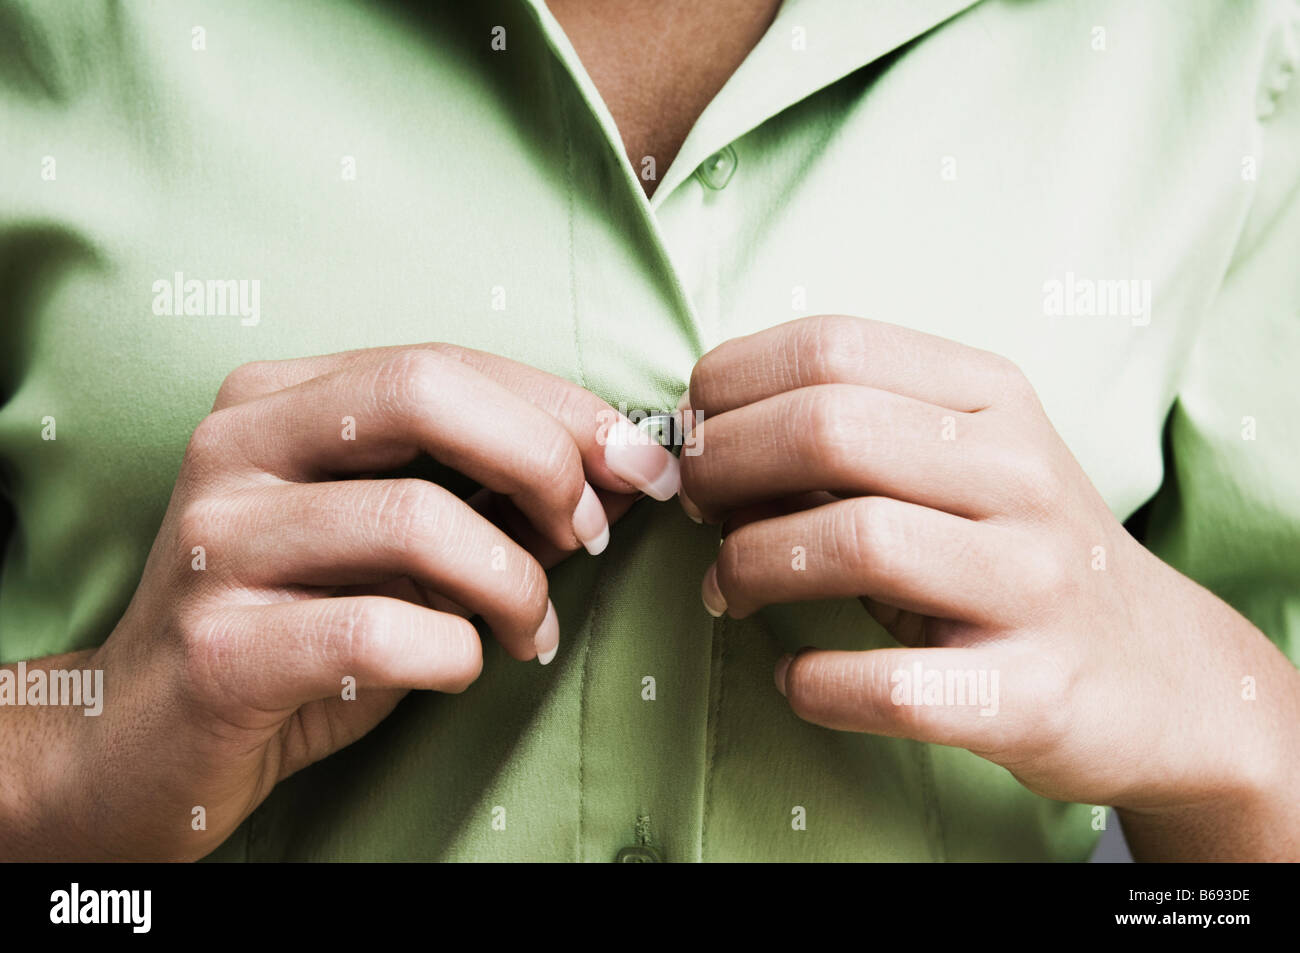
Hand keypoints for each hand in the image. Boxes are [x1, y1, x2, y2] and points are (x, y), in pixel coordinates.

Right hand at [3, 343, 678, 860]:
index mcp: (275, 402)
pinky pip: (383, 631)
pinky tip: (461, 666)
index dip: (562, 407)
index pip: (444, 362)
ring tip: (528, 628)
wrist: (144, 740)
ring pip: (416, 521)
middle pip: (424, 395)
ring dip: (515, 582)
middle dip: (545, 460)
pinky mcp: (221, 649)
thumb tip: (622, 468)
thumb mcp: (388, 542)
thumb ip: (481, 492)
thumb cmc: (295, 627)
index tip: (643, 466)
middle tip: (592, 533)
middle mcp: (234, 450)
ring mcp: (218, 546)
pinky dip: (457, 652)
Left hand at [679, 315, 1299, 859]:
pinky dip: (813, 683)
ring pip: (853, 542)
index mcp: (993, 397)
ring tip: (728, 589)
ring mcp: (1034, 584)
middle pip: (828, 429)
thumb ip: (852, 434)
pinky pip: (889, 684)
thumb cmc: (1015, 554)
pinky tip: (796, 677)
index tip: (693, 432)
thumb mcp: (957, 464)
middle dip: (721, 466)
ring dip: (749, 566)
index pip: (832, 345)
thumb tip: (705, 441)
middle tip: (692, 508)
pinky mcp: (1030, 691)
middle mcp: (1020, 475)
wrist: (1160, 673)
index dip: (729, 384)